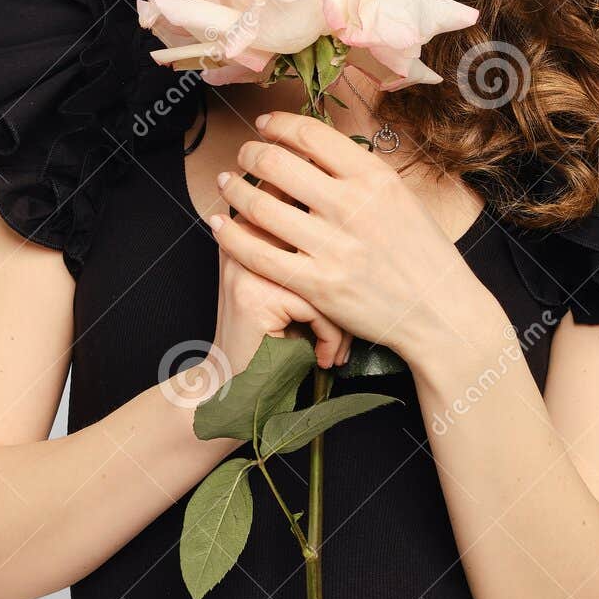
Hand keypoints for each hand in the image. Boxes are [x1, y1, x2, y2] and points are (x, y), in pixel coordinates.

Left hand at [209, 110, 473, 360]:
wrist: (439, 312)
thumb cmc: (422, 254)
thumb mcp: (402, 197)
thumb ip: (360, 173)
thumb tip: (314, 147)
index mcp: (375, 177)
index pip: (311, 134)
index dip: (278, 124)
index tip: (264, 125)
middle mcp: (352, 206)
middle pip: (278, 162)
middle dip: (250, 153)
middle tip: (243, 155)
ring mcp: (333, 247)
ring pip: (261, 206)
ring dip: (234, 189)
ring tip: (227, 183)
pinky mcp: (317, 284)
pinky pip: (259, 254)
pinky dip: (231, 236)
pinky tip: (220, 226)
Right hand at [211, 172, 352, 375]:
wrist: (233, 389)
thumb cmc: (272, 341)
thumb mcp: (290, 288)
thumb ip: (309, 252)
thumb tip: (364, 228)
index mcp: (253, 224)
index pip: (309, 209)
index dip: (336, 245)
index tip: (347, 283)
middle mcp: (245, 236)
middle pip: (322, 240)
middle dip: (346, 284)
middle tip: (354, 318)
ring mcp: (248, 264)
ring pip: (324, 274)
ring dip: (341, 316)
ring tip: (339, 344)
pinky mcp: (255, 296)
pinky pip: (316, 306)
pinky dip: (330, 337)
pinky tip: (324, 358)